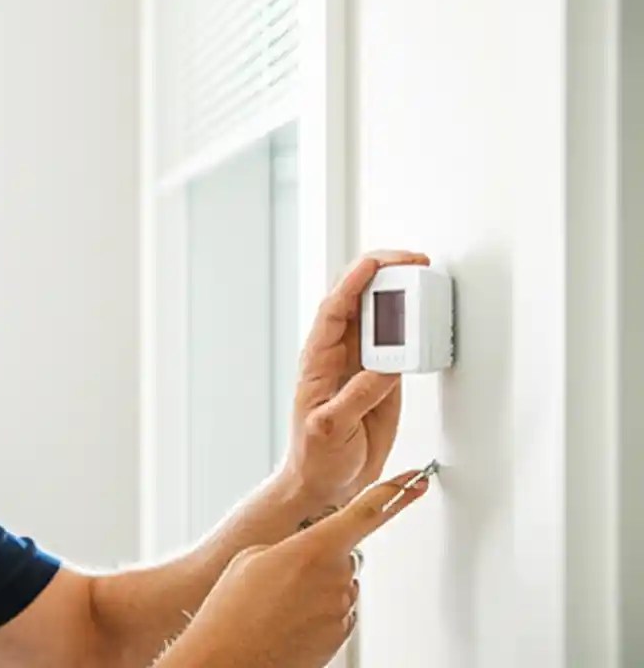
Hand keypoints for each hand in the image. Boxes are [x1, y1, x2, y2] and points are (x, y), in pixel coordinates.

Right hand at [183, 470, 430, 667]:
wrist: (227, 661)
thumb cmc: (230, 614)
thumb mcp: (250, 558)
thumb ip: (290, 546)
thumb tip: (307, 555)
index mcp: (313, 549)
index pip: (366, 513)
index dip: (395, 493)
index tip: (416, 481)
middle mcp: (335, 579)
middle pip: (342, 555)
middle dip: (317, 560)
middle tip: (279, 579)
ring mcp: (341, 610)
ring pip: (337, 585)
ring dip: (313, 590)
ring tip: (275, 605)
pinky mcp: (341, 636)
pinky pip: (337, 612)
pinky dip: (316, 613)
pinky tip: (287, 621)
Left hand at [284, 250, 430, 508]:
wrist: (328, 483)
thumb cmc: (316, 457)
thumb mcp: (329, 428)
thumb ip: (356, 397)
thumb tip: (384, 368)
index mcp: (318, 360)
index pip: (334, 309)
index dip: (353, 282)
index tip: (375, 263)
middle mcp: (339, 354)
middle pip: (359, 300)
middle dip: (383, 273)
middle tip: (414, 261)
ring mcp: (363, 363)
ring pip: (382, 317)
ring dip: (402, 296)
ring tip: (425, 280)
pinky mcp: (384, 378)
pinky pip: (401, 344)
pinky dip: (415, 328)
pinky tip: (429, 318)